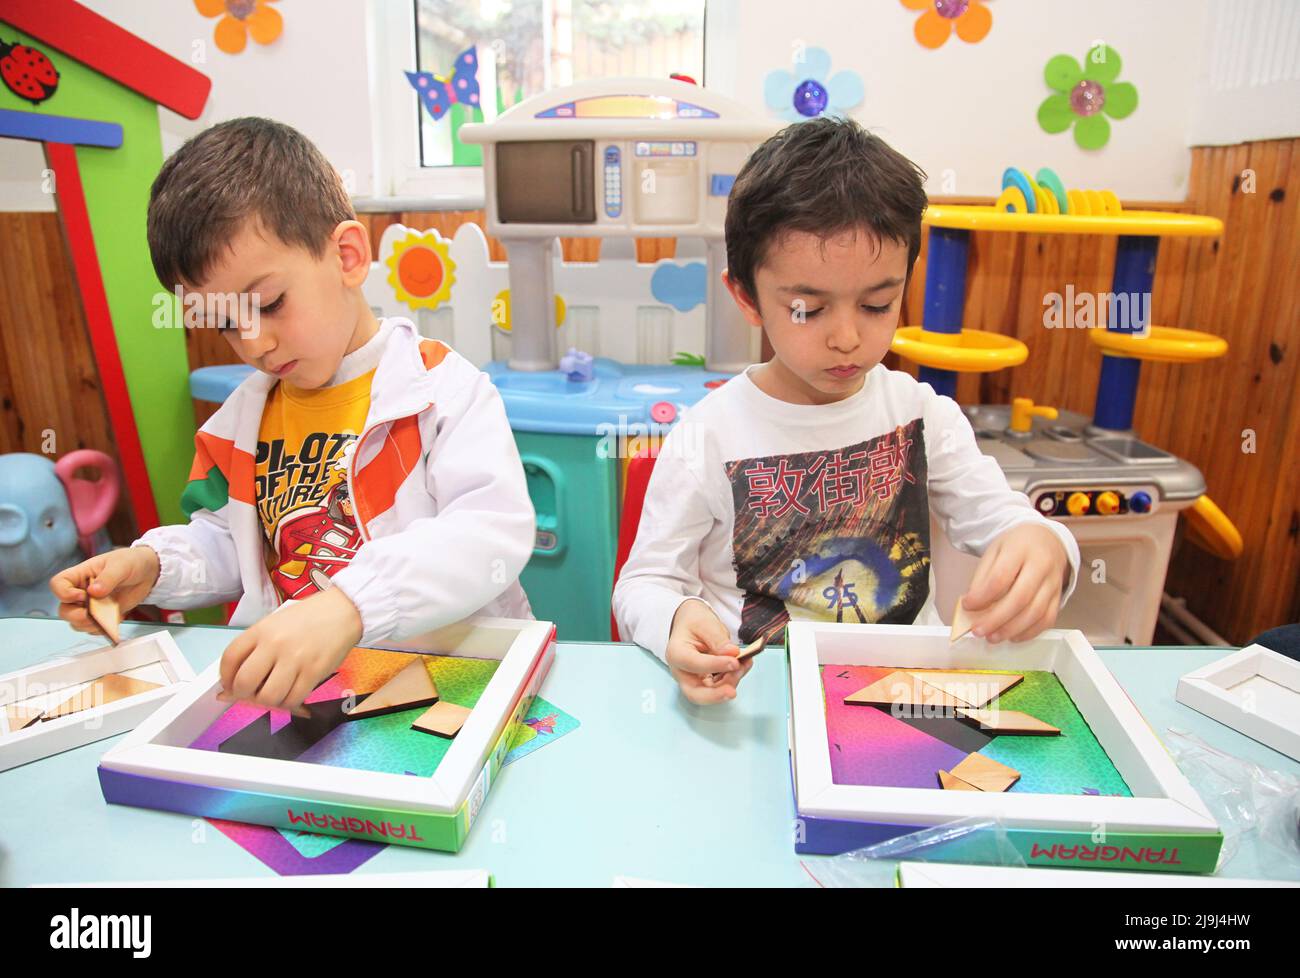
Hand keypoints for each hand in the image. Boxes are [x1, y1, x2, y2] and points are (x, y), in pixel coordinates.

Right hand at [50, 546, 159, 637]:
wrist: (147, 572)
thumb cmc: (130, 562)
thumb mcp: (121, 565)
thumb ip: (108, 578)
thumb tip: (93, 591)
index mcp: (80, 575)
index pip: (58, 584)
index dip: (64, 593)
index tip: (83, 595)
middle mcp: (81, 591)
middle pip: (64, 609)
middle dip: (76, 616)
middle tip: (92, 615)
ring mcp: (91, 606)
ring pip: (76, 622)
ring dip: (89, 625)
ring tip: (107, 620)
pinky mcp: (102, 615)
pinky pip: (93, 628)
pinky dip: (102, 629)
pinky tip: (117, 619)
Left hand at [219, 586, 362, 714]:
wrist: (344, 612)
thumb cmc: (308, 619)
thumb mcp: (275, 624)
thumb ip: (256, 648)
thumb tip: (237, 682)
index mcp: (261, 630)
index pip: (229, 659)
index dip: (225, 678)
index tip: (230, 685)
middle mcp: (275, 644)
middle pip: (244, 682)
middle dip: (243, 694)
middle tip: (252, 692)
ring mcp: (295, 659)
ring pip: (268, 697)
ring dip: (268, 701)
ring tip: (275, 692)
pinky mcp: (314, 672)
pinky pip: (292, 699)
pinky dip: (288, 702)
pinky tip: (291, 692)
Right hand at [664, 599, 752, 703]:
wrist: (692, 626)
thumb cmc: (694, 623)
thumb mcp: (705, 623)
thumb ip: (718, 639)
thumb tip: (733, 653)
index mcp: (676, 653)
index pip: (693, 664)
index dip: (715, 665)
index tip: (734, 661)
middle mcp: (682, 672)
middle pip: (694, 694)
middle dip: (715, 695)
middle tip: (732, 691)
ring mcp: (693, 680)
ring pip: (710, 694)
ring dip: (730, 683)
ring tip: (744, 664)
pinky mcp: (706, 683)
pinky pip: (720, 688)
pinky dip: (733, 680)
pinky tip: (743, 666)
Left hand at [960, 523, 1068, 642]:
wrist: (1046, 539)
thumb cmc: (1016, 547)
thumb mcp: (995, 551)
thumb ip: (983, 577)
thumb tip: (972, 606)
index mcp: (1020, 549)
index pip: (1001, 577)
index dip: (983, 596)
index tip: (967, 605)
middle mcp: (1041, 566)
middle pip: (1020, 598)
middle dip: (996, 619)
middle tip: (978, 631)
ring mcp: (1053, 582)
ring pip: (1035, 612)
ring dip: (1012, 629)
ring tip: (992, 637)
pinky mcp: (1059, 596)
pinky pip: (1047, 619)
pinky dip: (1029, 632)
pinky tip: (1013, 637)